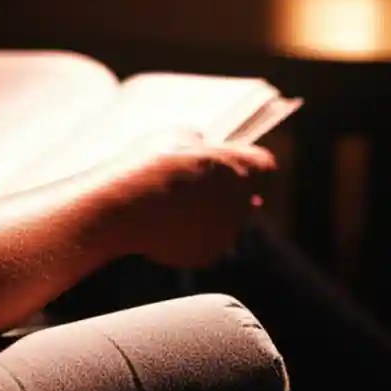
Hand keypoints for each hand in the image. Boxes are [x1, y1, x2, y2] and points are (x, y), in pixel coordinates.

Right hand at [107, 129, 275, 267]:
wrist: (129, 206)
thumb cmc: (151, 165)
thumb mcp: (175, 136)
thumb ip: (197, 142)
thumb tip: (198, 146)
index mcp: (242, 166)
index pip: (262, 164)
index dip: (246, 164)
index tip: (231, 167)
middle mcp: (243, 200)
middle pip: (242, 196)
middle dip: (222, 194)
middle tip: (191, 190)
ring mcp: (227, 231)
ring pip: (220, 222)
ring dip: (203, 217)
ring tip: (169, 209)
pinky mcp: (207, 254)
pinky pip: (200, 243)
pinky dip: (185, 238)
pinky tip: (162, 227)